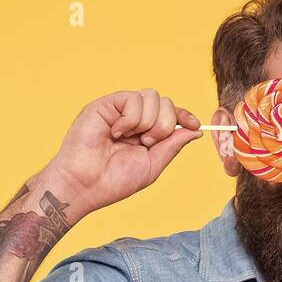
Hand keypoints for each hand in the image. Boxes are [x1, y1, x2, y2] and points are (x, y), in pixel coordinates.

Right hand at [43, 89, 205, 216]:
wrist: (86, 184)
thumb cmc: (114, 180)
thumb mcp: (153, 164)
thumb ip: (173, 145)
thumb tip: (195, 130)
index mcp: (146, 132)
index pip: (172, 114)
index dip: (185, 116)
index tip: (195, 125)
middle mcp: (135, 118)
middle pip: (166, 103)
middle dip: (164, 125)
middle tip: (147, 143)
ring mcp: (120, 109)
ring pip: (153, 97)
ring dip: (148, 123)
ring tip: (129, 139)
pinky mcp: (106, 104)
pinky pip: (133, 99)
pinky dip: (131, 119)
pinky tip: (117, 132)